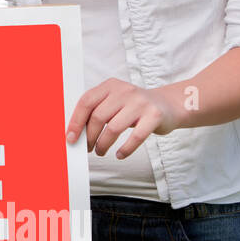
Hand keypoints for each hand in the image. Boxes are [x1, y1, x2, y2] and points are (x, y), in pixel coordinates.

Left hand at [66, 78, 184, 159]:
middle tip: (89, 148)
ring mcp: (141, 102)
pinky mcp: (154, 115)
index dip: (76, 121)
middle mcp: (125, 90)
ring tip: (101, 151)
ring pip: (114, 128)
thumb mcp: (115, 102)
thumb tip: (75, 132)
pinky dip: (125, 149)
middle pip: (98, 117)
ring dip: (103, 145)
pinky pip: (136, 136)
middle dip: (90, 137)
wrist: (168, 105)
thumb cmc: (134, 108)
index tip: (71, 138)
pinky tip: (120, 154)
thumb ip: (97, 111)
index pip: (86, 102)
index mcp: (110, 85)